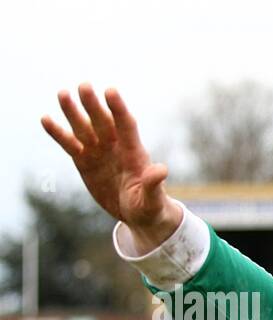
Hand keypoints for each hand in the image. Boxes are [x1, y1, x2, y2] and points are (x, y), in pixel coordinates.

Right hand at [41, 83, 181, 250]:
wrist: (136, 215)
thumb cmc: (149, 207)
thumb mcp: (153, 201)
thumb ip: (154, 185)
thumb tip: (161, 170)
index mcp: (135, 153)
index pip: (127, 126)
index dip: (119, 109)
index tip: (111, 91)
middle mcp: (115, 146)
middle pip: (103, 122)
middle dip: (94, 105)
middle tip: (84, 85)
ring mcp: (98, 152)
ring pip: (84, 128)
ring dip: (73, 112)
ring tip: (63, 94)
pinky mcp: (83, 160)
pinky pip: (69, 144)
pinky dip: (58, 133)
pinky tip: (45, 119)